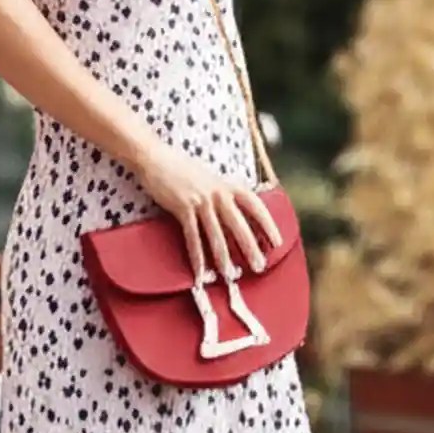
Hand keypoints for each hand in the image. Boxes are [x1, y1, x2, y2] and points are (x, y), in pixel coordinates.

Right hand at [132, 142, 281, 279]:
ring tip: (230, 275)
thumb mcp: (209, 178)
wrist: (156, 157)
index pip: (255, 206)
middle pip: (239, 225)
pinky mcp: (183, 208)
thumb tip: (232, 213)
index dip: (268, 225)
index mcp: (228, 185)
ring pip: (217, 235)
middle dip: (250, 248)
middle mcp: (218, 193)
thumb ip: (222, 194)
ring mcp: (201, 201)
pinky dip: (197, 256)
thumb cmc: (181, 168)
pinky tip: (200, 271)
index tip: (277, 243)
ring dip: (223, 258)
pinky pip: (193, 237)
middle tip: (260, 267)